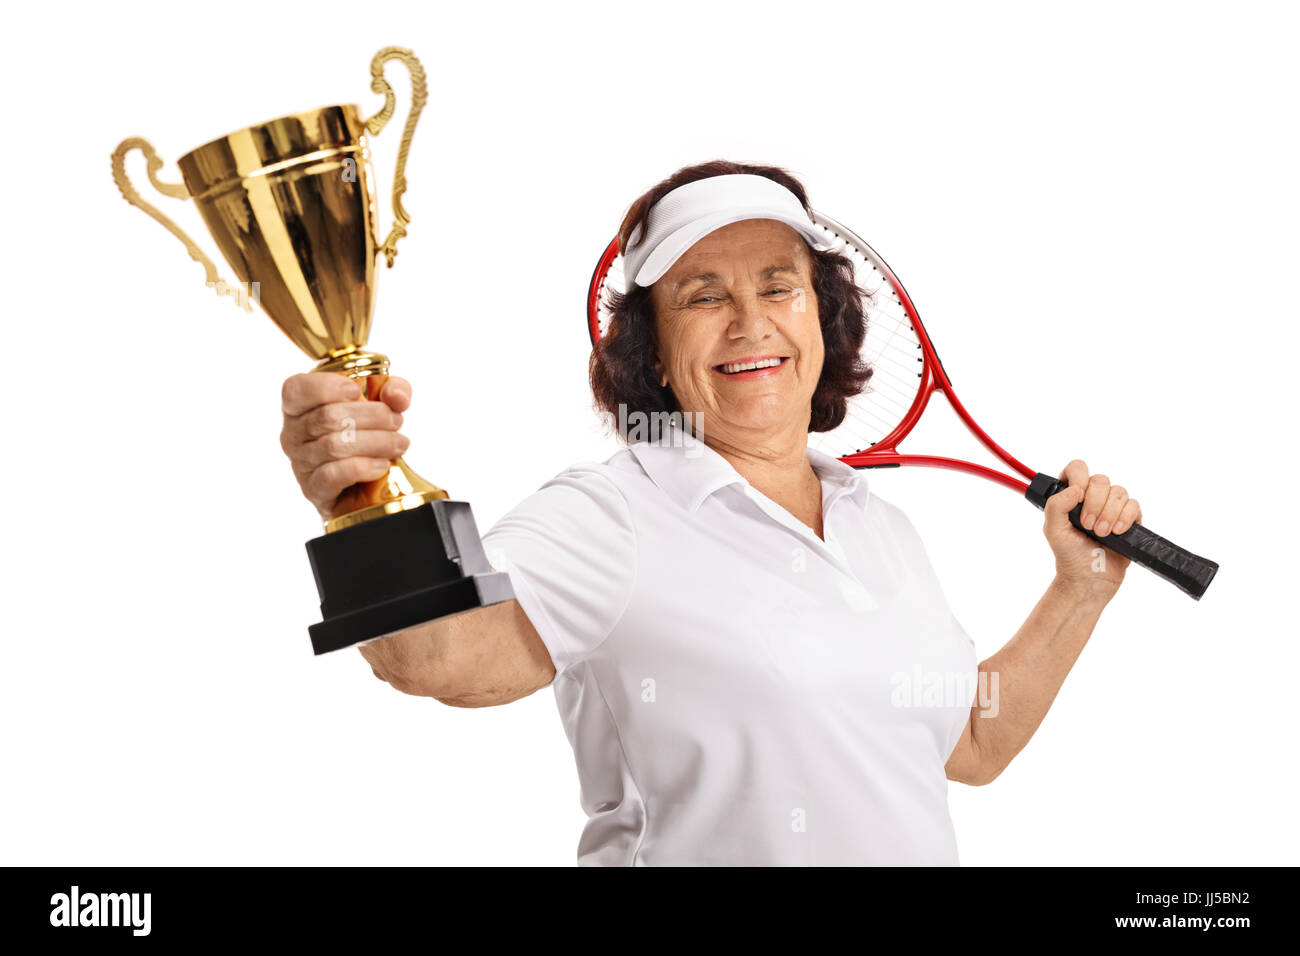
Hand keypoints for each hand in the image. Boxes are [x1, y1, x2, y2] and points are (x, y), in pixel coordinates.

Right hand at [279, 372, 413, 521]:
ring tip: (399, 444)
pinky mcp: (313, 489)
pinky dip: (363, 467)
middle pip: (327, 417)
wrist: (368, 487)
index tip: (356, 390)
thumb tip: (395, 396)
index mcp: (299, 406)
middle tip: (397, 421)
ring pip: (334, 445)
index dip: (325, 387)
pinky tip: (383, 465)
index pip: (296, 389)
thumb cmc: (368, 435)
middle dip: (372, 416)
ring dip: (376, 442)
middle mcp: (292, 434)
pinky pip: (334, 475)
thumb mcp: (385, 404)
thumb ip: (395, 390)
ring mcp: (300, 463)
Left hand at [1043, 459, 1142, 596]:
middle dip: (1095, 503)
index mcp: (1071, 495)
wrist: (1089, 578)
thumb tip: (1075, 489)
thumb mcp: (1053, 530)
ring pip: (1119, 492)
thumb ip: (1056, 506)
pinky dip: (1125, 518)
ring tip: (1101, 534)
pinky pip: (1134, 506)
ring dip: (1109, 514)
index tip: (1078, 495)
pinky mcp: (1129, 519)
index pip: (1077, 468)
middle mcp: (1092, 498)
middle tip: (1088, 525)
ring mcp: (1112, 508)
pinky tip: (1117, 532)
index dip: (1079, 476)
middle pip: (1101, 480)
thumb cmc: (1069, 555)